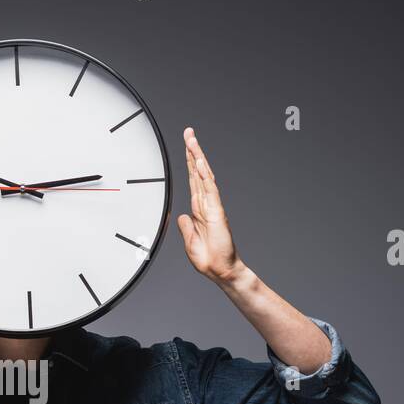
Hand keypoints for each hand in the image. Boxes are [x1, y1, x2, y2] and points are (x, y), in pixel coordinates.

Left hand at [177, 127, 241, 282]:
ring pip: (204, 176)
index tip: (186, 147)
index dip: (188, 163)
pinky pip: (210, 190)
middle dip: (192, 152)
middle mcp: (206, 204)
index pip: (193, 180)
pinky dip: (204, 176)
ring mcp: (212, 207)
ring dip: (197, 158)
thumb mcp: (189, 241)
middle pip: (197, 172)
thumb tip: (182, 216)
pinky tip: (200, 163)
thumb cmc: (208, 258)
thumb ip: (186, 227)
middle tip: (188, 133)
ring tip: (192, 140)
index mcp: (199, 209)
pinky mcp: (216, 213)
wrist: (220, 270)